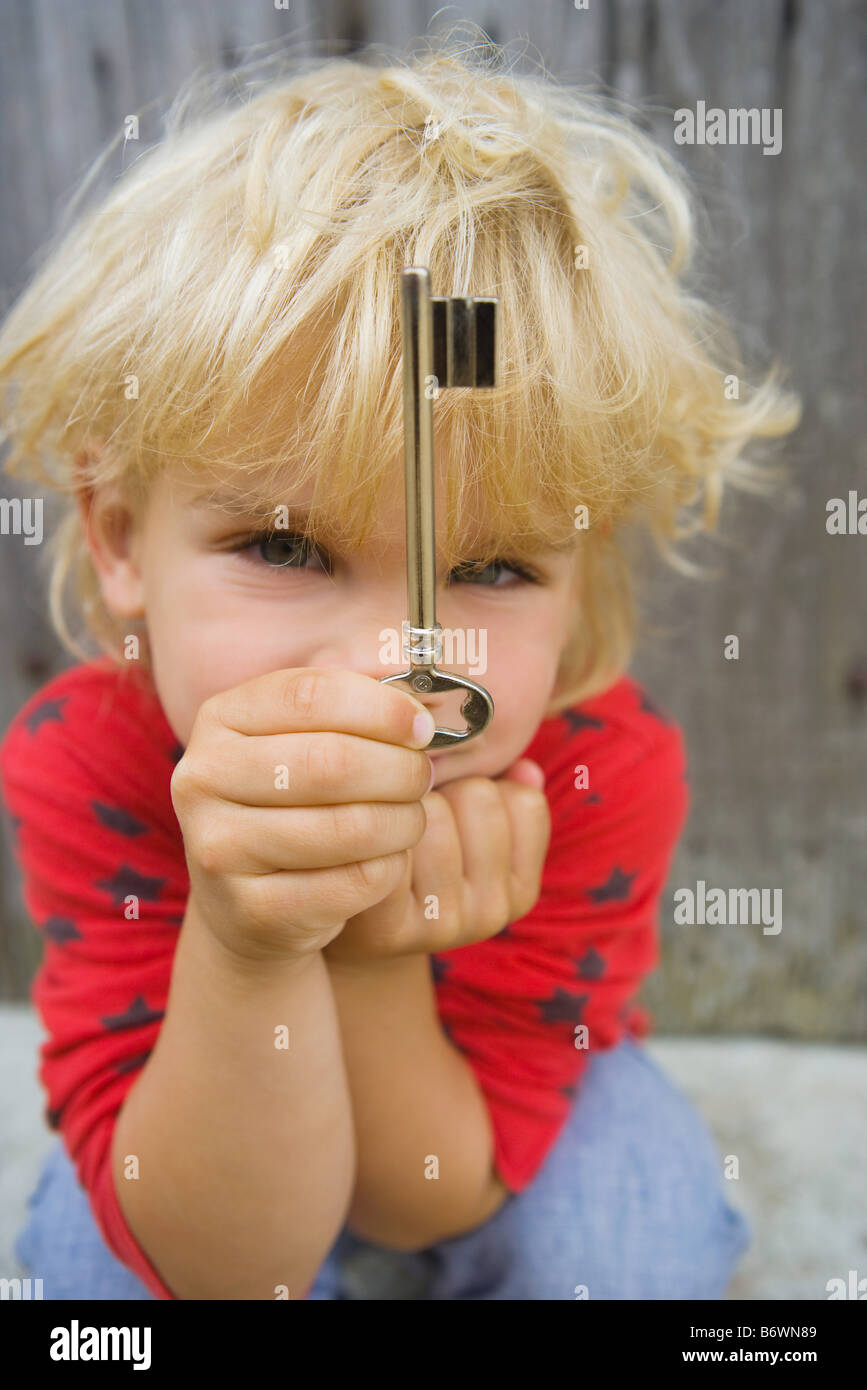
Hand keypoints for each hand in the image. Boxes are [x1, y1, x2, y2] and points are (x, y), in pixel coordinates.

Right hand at [169, 668, 434, 966]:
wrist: (244, 905)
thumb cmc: (288, 805)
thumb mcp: (300, 742)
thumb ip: (351, 711)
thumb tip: (418, 710)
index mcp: (219, 720)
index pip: (311, 696)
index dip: (381, 708)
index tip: (422, 727)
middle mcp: (203, 780)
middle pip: (333, 762)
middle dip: (400, 769)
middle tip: (423, 778)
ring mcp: (219, 848)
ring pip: (351, 826)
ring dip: (404, 821)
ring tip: (411, 818)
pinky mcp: (252, 908)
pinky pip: (355, 880)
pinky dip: (390, 866)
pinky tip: (388, 858)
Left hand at [322, 759, 550, 966]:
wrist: (357, 918)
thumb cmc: (418, 858)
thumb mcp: (471, 829)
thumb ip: (506, 796)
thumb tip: (525, 770)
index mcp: (521, 890)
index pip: (524, 801)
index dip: (483, 788)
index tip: (458, 805)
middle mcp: (490, 914)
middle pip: (478, 797)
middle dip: (445, 790)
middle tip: (419, 813)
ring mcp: (442, 924)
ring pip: (432, 813)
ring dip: (407, 805)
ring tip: (392, 828)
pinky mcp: (391, 927)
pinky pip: (391, 843)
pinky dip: (376, 829)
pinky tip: (368, 846)